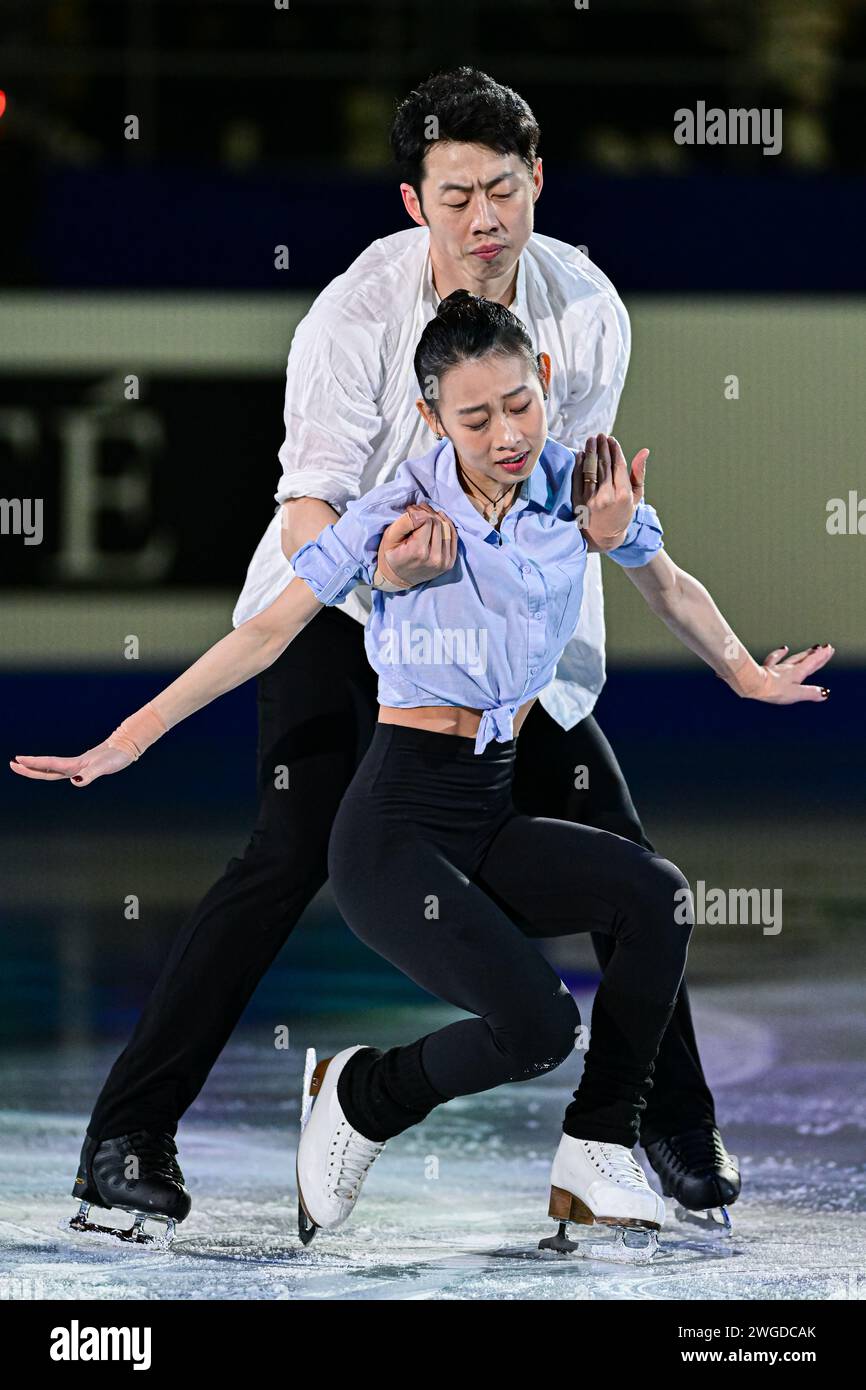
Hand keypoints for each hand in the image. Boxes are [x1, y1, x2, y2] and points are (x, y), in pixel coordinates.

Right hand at [9, 739, 133, 786]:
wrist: (126, 747)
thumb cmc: (116, 757)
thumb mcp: (104, 766)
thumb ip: (91, 774)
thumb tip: (76, 782)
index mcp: (75, 766)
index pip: (49, 766)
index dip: (32, 765)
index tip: (16, 761)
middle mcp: (74, 766)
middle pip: (46, 769)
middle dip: (28, 768)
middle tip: (11, 764)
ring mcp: (79, 766)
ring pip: (53, 769)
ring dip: (38, 769)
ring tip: (24, 766)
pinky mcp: (85, 766)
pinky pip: (63, 769)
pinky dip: (52, 770)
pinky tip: (50, 770)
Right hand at [376, 502, 456, 587]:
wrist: (396, 577)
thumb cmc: (392, 555)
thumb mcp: (390, 536)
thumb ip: (405, 522)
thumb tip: (421, 513)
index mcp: (418, 552)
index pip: (426, 521)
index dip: (418, 513)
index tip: (410, 511)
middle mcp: (434, 558)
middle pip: (437, 524)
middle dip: (427, 514)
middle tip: (417, 511)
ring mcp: (444, 562)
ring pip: (447, 528)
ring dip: (437, 518)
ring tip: (425, 516)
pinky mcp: (449, 563)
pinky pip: (453, 537)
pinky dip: (447, 526)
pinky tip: (438, 522)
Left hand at [573, 433, 648, 550]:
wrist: (603, 536)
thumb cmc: (622, 513)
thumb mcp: (635, 496)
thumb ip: (639, 473)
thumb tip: (644, 451)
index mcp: (623, 495)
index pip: (618, 466)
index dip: (615, 450)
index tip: (612, 439)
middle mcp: (607, 496)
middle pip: (604, 465)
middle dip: (602, 447)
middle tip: (600, 435)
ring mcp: (590, 499)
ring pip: (590, 469)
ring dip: (590, 452)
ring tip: (591, 440)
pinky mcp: (578, 501)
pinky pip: (578, 478)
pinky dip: (579, 464)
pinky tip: (581, 454)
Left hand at [746, 643, 833, 703]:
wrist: (753, 683)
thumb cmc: (773, 690)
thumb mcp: (795, 694)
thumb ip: (810, 693)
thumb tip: (825, 693)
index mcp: (797, 673)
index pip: (812, 663)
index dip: (822, 657)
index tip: (830, 648)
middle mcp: (788, 668)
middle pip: (805, 659)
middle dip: (816, 654)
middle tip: (825, 647)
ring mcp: (777, 668)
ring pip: (793, 658)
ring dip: (803, 653)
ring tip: (811, 648)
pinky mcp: (766, 669)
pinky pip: (774, 658)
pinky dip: (780, 653)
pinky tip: (783, 648)